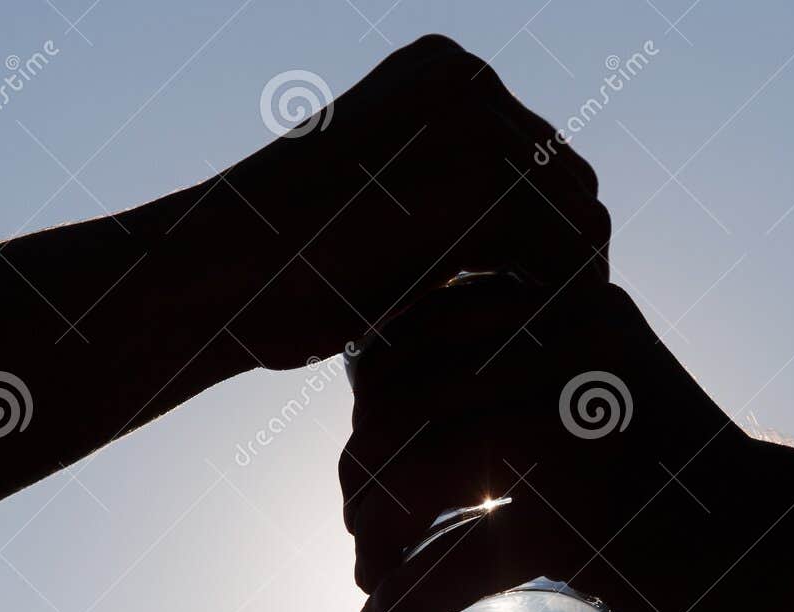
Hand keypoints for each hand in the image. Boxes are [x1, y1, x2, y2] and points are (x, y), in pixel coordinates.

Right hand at [151, 35, 610, 368]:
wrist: (212, 281)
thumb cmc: (279, 278)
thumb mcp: (384, 224)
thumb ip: (459, 215)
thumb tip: (557, 254)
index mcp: (440, 74)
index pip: (544, 162)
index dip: (541, 247)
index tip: (512, 313)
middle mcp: (463, 77)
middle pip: (573, 184)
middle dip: (556, 267)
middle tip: (519, 340)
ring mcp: (473, 116)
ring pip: (581, 220)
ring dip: (555, 293)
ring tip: (506, 351)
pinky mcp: (479, 175)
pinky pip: (569, 255)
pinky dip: (550, 314)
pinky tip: (503, 355)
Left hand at [340, 277, 793, 611]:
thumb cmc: (687, 473)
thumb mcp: (605, 388)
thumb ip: (526, 370)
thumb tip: (397, 399)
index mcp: (564, 305)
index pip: (418, 335)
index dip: (373, 404)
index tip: (371, 461)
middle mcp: (564, 345)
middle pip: (404, 401)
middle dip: (363, 472)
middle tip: (362, 529)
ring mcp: (572, 427)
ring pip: (417, 469)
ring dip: (375, 531)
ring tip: (369, 572)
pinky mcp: (583, 515)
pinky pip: (462, 555)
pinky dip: (410, 593)